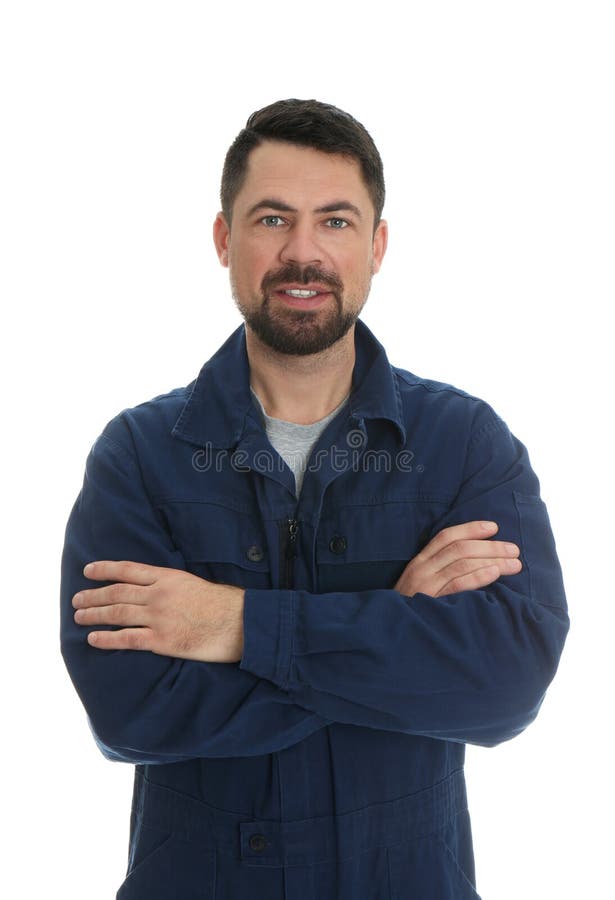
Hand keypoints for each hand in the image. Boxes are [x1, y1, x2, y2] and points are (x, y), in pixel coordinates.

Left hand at [72, 561, 244, 662]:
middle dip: (93, 595)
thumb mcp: (195, 583)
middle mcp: (159, 594)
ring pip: (117, 614)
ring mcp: (159, 617)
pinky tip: (93, 639)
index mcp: (168, 577)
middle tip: (77, 599)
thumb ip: (173, 585)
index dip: (105, 570)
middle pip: (117, 592)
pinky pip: (127, 638)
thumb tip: (156, 589)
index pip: (128, 570)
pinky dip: (107, 639)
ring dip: (94, 615)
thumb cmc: (225, 604)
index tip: (88, 571)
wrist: (240, 622)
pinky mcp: (162, 641)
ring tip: (79, 616)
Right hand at [394, 520, 521, 597]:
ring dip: (491, 560)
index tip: (494, 527)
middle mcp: (422, 569)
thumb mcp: (420, 582)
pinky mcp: (432, 602)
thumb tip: (477, 559)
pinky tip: (495, 573)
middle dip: (490, 547)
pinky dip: (478, 576)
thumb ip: (440, 569)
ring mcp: (427, 586)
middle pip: (459, 549)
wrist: (391, 631)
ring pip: (462, 564)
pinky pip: (458, 585)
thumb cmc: (412, 607)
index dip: (470, 529)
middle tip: (514, 549)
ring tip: (514, 563)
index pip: (446, 537)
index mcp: (420, 561)